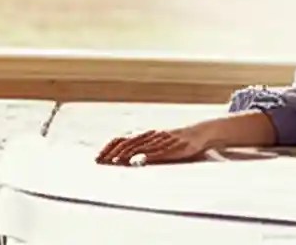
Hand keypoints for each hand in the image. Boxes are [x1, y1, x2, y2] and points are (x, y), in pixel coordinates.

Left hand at [95, 125, 211, 165]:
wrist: (198, 133)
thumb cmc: (174, 140)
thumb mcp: (155, 142)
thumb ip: (141, 149)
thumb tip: (124, 159)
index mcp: (144, 135)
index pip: (121, 140)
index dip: (109, 148)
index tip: (97, 158)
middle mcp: (150, 135)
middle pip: (127, 142)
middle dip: (113, 153)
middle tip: (101, 162)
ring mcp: (161, 140)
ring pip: (141, 146)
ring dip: (127, 154)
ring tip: (116, 161)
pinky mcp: (173, 147)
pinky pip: (160, 151)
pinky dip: (149, 155)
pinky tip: (142, 161)